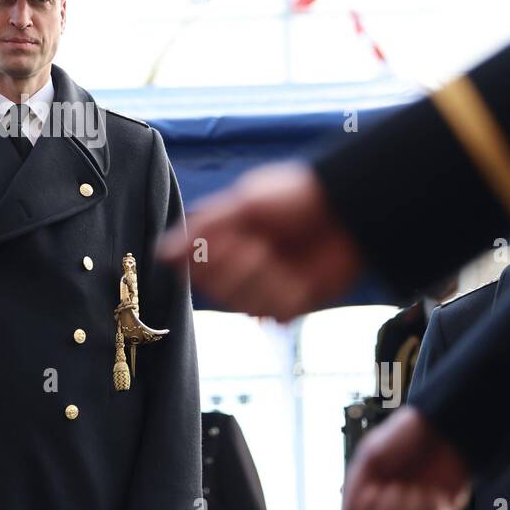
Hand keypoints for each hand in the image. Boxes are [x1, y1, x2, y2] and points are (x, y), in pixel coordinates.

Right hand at [157, 162, 362, 321]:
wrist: (348, 210)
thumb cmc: (295, 196)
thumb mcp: (243, 204)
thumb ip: (201, 231)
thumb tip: (161, 252)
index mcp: (224, 241)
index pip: (193, 268)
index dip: (206, 259)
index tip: (228, 237)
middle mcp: (241, 268)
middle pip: (217, 292)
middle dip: (238, 267)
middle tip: (260, 243)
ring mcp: (266, 287)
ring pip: (244, 305)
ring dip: (264, 279)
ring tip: (281, 256)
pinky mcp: (293, 303)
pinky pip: (275, 312)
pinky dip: (287, 293)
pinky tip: (300, 276)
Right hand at [342, 406, 471, 509]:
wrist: (442, 426)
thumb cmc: (405, 434)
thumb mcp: (369, 453)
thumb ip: (354, 483)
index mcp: (372, 489)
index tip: (369, 491)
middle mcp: (393, 501)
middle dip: (387, 509)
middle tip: (394, 488)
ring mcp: (417, 506)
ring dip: (408, 507)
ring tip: (414, 487)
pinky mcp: (441, 508)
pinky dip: (429, 507)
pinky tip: (431, 491)